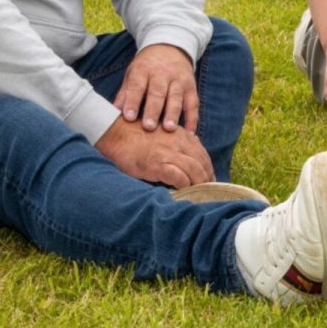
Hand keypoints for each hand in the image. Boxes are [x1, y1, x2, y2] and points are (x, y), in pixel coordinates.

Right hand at [95, 120, 212, 187]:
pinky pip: (179, 177)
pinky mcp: (158, 164)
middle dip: (208, 178)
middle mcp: (179, 143)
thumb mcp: (163, 132)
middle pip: (203, 164)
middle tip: (208, 191)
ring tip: (199, 194)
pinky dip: (184, 186)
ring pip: (195, 171)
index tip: (210, 179)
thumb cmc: (137, 135)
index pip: (203, 155)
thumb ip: (178, 140)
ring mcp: (169, 153)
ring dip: (199, 184)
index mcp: (182, 136)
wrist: (116, 133)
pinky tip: (183, 192)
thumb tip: (194, 144)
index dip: (208, 169)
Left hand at [113, 43, 197, 132]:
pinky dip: (192, 119)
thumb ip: (125, 94)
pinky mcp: (191, 87)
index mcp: (143, 70)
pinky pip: (193, 104)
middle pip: (158, 93)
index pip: (137, 86)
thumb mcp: (133, 74)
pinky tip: (189, 133)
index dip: (133, 101)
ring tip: (169, 129)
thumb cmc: (146, 67)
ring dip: (173, 114)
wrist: (171, 48)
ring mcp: (179, 80)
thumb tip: (112, 114)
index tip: (129, 117)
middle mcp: (162, 74)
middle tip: (148, 127)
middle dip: (153, 110)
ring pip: (176, 98)